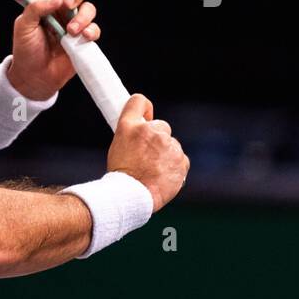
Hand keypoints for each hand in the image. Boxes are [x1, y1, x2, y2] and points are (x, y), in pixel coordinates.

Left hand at [6, 0, 99, 100]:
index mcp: (46, 0)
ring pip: (90, 8)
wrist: (34, 77)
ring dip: (82, 17)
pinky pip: (95, 29)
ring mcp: (75, 23)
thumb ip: (36, 7)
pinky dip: (91, 31)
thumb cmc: (25, 50)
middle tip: (68, 5)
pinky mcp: (84, 38)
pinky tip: (80, 38)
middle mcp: (63, 9)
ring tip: (69, 32)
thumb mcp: (23, 25)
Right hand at [107, 94, 189, 211]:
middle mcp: (150, 131)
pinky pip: (180, 158)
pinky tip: (161, 176)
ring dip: (165, 154)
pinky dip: (173, 166)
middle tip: (145, 155)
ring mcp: (168, 145)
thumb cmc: (121, 176)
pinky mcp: (181, 159)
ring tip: (151, 170)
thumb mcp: (117, 148)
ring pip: (171, 144)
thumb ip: (132, 134)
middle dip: (157, 137)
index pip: (138, 101)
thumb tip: (146, 127)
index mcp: (129, 126)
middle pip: (161, 125)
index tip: (146, 115)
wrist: (131, 197)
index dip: (143, 108)